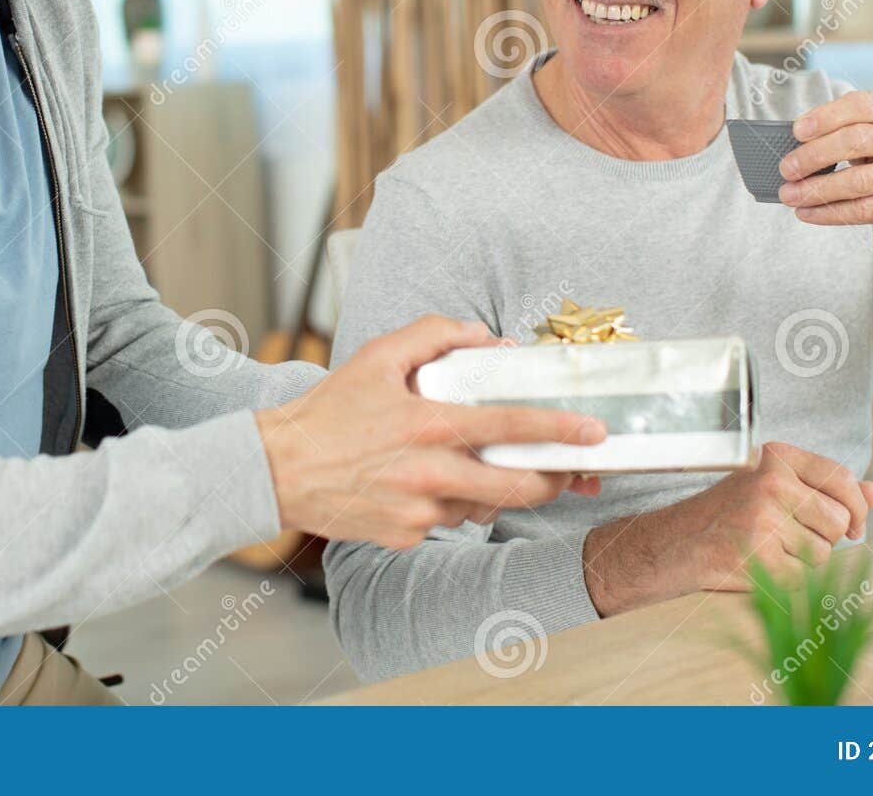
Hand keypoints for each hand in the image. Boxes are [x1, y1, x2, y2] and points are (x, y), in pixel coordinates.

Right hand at [256, 316, 606, 549]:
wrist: (278, 469)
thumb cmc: (328, 411)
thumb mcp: (378, 356)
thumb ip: (436, 336)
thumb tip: (486, 339)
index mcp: (430, 423)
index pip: (512, 424)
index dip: (561, 429)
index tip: (594, 433)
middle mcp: (432, 472)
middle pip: (520, 485)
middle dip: (555, 479)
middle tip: (570, 469)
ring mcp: (421, 511)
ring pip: (485, 506)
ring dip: (496, 489)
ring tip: (480, 465)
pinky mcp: (407, 537)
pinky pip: (449, 521)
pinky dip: (452, 503)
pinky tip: (429, 483)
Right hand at [583, 441, 872, 614]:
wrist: (678, 542)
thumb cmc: (730, 513)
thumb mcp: (774, 486)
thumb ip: (824, 488)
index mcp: (776, 457)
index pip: (841, 477)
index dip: (857, 506)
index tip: (854, 524)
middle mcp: (771, 482)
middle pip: (839, 521)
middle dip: (825, 537)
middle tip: (790, 536)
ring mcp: (764, 519)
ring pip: (823, 553)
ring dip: (804, 559)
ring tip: (770, 547)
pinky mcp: (759, 555)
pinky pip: (802, 577)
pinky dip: (787, 579)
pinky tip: (760, 564)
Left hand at [777, 90, 872, 275]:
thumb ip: (847, 129)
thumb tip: (793, 145)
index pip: (860, 107)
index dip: (826, 117)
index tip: (798, 130)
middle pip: (853, 143)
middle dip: (813, 156)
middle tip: (786, 167)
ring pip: (855, 181)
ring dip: (816, 190)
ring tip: (788, 194)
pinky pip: (860, 211)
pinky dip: (828, 213)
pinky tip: (806, 213)